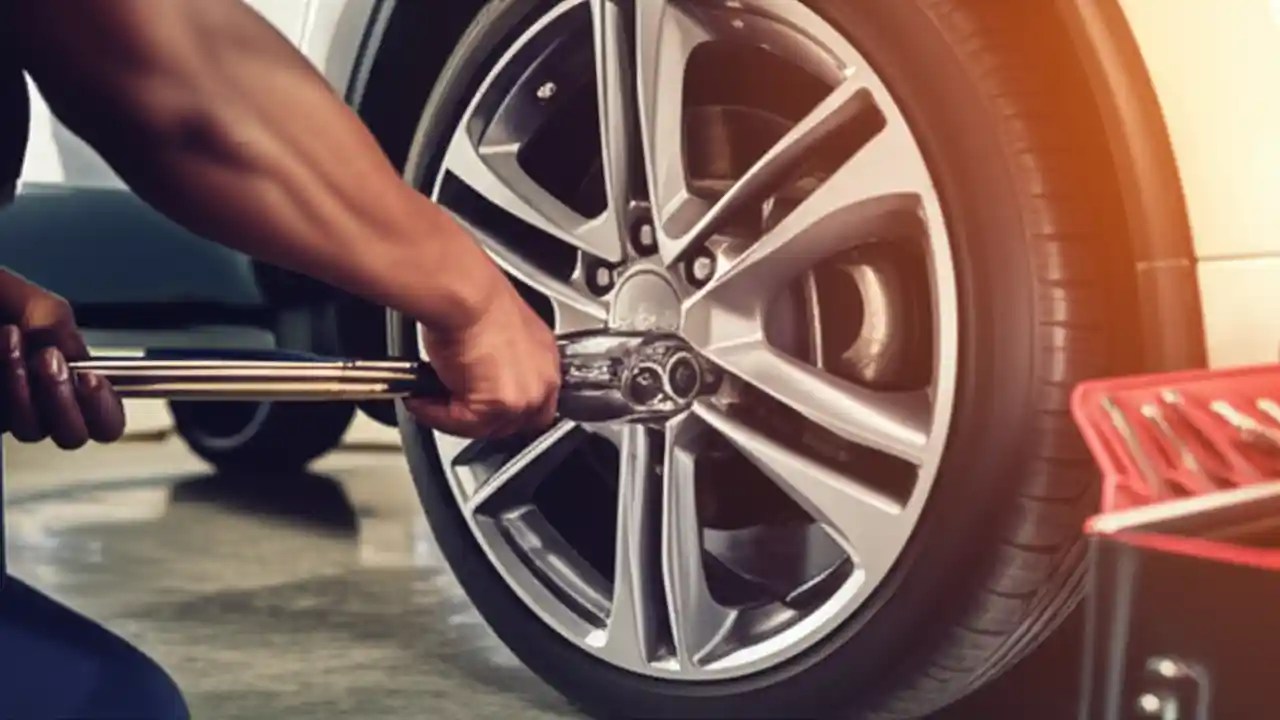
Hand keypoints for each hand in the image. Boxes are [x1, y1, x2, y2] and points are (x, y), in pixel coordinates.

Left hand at [0, 271, 124, 447]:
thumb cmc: (0, 303)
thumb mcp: (34, 301)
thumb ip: (58, 322)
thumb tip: (67, 351)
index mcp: (71, 376)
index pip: (107, 418)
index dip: (105, 407)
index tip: (92, 378)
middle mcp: (44, 399)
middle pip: (73, 435)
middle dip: (63, 400)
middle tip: (49, 361)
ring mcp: (12, 408)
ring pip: (31, 430)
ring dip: (23, 388)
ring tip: (13, 340)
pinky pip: (2, 418)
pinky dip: (3, 377)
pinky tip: (2, 340)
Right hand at [407, 281, 559, 438]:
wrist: (465, 294)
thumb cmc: (475, 300)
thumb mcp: (500, 334)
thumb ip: (500, 363)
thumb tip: (477, 378)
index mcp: (546, 359)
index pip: (534, 404)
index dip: (502, 411)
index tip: (476, 408)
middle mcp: (541, 381)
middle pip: (511, 422)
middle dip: (476, 420)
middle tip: (446, 407)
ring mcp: (523, 397)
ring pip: (485, 427)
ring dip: (453, 419)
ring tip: (428, 402)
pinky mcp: (497, 405)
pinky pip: (461, 424)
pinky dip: (436, 415)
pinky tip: (421, 400)